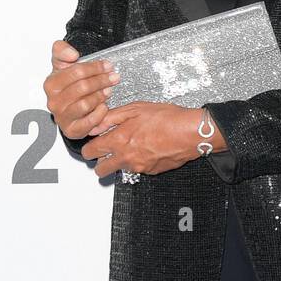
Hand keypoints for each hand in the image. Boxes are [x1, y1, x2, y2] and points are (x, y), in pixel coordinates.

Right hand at [44, 40, 117, 139]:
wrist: (69, 108)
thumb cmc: (68, 85)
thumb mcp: (62, 64)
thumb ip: (61, 51)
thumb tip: (71, 54)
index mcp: (51, 84)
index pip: (76, 72)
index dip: (95, 67)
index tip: (107, 65)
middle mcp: (54, 102)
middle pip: (82, 87)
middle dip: (101, 80)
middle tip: (114, 77)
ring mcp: (62, 117)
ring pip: (85, 104)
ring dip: (100, 96)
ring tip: (109, 90)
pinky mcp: (72, 130)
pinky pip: (88, 122)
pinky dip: (99, 114)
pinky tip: (104, 106)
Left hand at [81, 102, 206, 178]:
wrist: (191, 132)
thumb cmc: (168, 118)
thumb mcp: (136, 108)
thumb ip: (111, 117)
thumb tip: (95, 125)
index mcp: (119, 140)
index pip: (90, 152)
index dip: (89, 148)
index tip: (93, 144)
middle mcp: (126, 157)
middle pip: (100, 170)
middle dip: (100, 161)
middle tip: (107, 151)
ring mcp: (139, 167)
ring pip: (119, 171)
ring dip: (119, 162)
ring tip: (131, 148)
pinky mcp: (151, 172)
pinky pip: (138, 170)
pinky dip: (139, 161)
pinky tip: (148, 148)